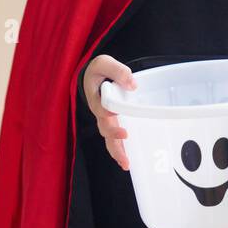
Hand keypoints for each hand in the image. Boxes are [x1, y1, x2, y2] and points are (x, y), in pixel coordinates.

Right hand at [82, 54, 134, 170]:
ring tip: (126, 164)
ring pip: (110, 139)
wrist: (95, 74)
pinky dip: (122, 150)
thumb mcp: (105, 63)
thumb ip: (118, 71)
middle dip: (114, 141)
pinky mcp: (114, 122)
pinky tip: (130, 161)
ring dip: (117, 152)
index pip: (101, 109)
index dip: (107, 113)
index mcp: (96, 98)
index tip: (114, 115)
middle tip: (124, 147)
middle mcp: (100, 113)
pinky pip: (116, 138)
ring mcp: (107, 120)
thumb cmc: (99, 69)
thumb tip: (133, 85)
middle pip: (105, 130)